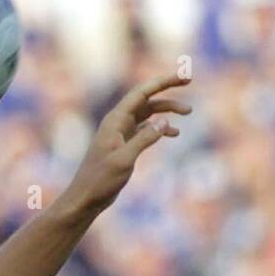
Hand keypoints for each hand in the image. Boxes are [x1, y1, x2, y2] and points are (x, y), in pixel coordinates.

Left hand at [64, 71, 192, 216]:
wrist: (85, 199)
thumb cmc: (100, 180)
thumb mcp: (124, 160)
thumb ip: (145, 139)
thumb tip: (165, 121)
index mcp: (115, 120)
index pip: (142, 92)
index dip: (163, 81)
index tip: (185, 76)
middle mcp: (117, 122)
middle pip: (146, 98)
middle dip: (167, 89)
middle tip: (190, 81)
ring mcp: (121, 133)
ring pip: (148, 113)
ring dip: (167, 110)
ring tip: (188, 112)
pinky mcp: (124, 146)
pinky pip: (145, 130)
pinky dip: (160, 129)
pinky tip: (175, 133)